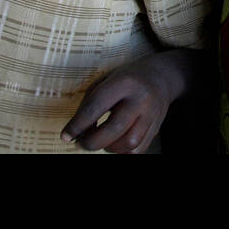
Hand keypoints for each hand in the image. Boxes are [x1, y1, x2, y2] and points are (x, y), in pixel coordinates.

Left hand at [61, 52, 182, 152]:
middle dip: (91, 142)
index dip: (77, 125)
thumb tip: (76, 132)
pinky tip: (115, 142)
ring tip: (101, 140)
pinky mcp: (157, 127)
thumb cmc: (127, 78)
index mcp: (124, 82)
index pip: (96, 107)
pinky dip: (122, 152)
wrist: (162, 76)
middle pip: (114, 129)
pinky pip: (138, 150)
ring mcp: (152, 114)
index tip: (66, 136)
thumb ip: (90, 103)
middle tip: (81, 142)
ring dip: (109, 148)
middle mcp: (140, 98)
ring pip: (129, 143)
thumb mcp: (106, 80)